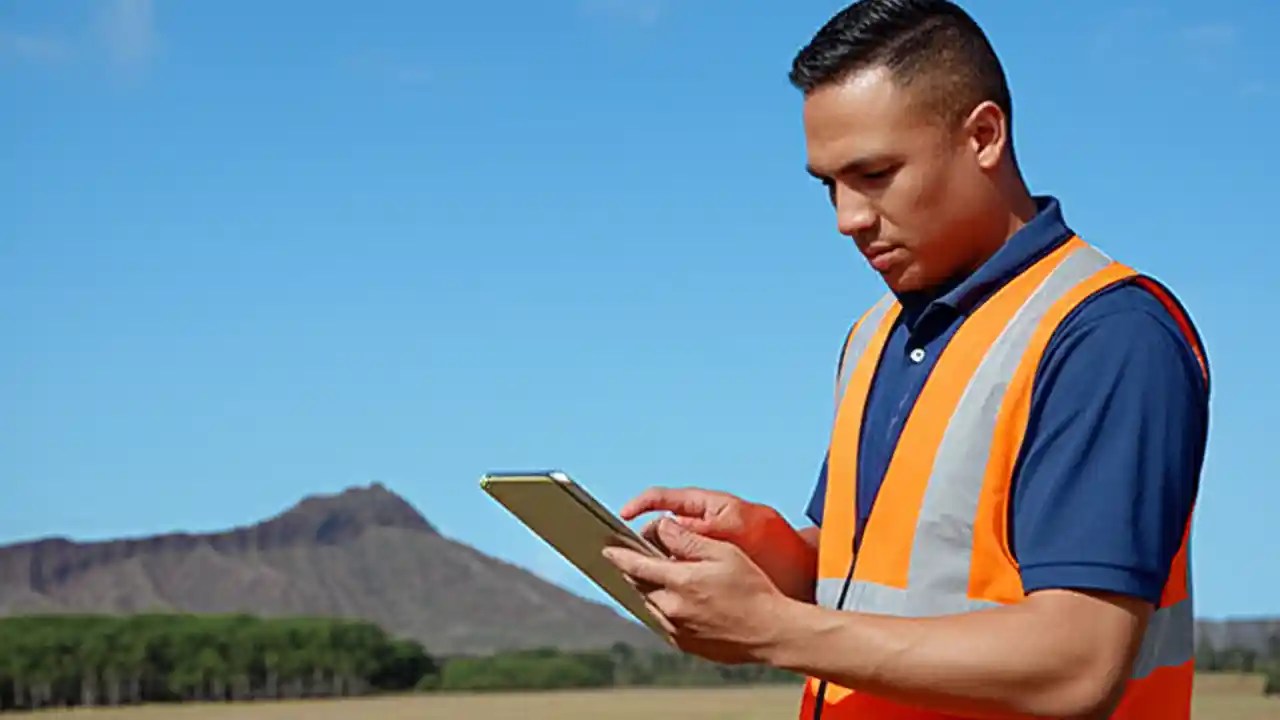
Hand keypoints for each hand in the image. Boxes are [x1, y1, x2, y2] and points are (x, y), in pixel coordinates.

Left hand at [603, 516, 791, 664]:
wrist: (772, 633)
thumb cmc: (753, 589)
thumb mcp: (724, 553)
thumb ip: (688, 540)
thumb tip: (661, 527)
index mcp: (680, 582)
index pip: (637, 566)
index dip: (619, 555)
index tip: (606, 548)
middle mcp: (672, 608)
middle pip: (640, 585)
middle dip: (633, 570)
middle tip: (630, 557)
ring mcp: (677, 629)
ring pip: (650, 604)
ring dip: (648, 589)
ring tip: (653, 576)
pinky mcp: (685, 645)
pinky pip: (664, 622)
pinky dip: (663, 607)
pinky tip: (674, 599)